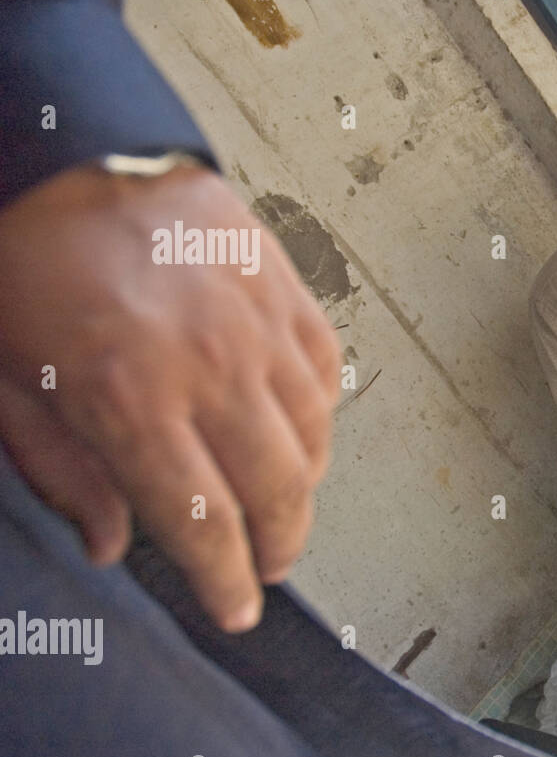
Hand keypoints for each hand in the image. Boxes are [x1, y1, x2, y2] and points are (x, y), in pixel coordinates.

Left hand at [0, 163, 339, 631]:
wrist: (68, 148)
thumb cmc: (22, 255)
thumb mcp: (7, 377)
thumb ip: (62, 471)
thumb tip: (109, 542)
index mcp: (132, 398)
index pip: (206, 521)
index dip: (228, 581)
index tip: (237, 608)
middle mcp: (211, 368)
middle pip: (278, 489)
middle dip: (280, 545)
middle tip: (270, 565)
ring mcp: (257, 325)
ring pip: (313, 436)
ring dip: (304, 485)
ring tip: (285, 502)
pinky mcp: (282, 287)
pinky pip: (325, 370)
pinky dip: (321, 413)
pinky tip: (300, 426)